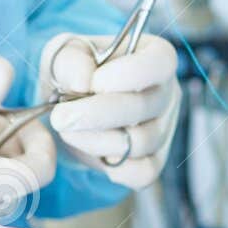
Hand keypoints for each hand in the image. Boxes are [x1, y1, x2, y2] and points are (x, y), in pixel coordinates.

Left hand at [43, 32, 180, 189]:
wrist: (69, 110)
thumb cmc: (74, 74)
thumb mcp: (64, 54)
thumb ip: (70, 59)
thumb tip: (83, 81)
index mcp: (155, 57)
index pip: (160, 62)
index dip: (129, 73)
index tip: (93, 83)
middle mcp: (167, 93)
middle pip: (145, 106)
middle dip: (97, 114)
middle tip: (60, 116)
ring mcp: (164, 130)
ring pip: (140, 142)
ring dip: (96, 140)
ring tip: (67, 130)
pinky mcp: (154, 161)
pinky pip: (142, 172)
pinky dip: (112, 166)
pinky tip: (88, 150)